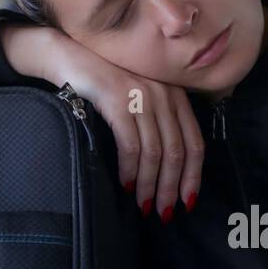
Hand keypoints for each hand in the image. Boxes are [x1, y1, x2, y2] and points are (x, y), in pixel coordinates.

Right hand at [1, 24, 204, 220]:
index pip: (195, 143)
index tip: (187, 202)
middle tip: (163, 212)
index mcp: (175, 96)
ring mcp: (141, 97)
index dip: (194, 176)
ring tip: (143, 204)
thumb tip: (167, 168)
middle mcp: (164, 95)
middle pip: (177, 152)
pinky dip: (129, 169)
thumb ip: (158, 121)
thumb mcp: (140, 97)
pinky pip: (130, 145)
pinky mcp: (118, 100)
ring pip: (155, 153)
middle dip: (171, 188)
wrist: (72, 56)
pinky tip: (124, 183)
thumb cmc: (106, 82)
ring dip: (149, 184)